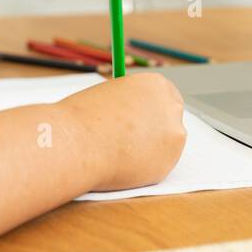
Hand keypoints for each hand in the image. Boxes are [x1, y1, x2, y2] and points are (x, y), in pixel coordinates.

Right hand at [61, 73, 186, 191]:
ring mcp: (174, 135)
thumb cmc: (83, 117)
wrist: (78, 143)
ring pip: (166, 144)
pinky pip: (158, 165)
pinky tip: (122, 164)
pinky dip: (144, 167)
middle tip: (137, 138)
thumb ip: (129, 102)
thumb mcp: (108, 95)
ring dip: (150, 148)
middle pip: (172, 117)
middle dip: (157, 127)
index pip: (166, 94)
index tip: (145, 117)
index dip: (153, 107)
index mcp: (155, 84)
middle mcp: (171, 106)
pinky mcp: (168, 163)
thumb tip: (133, 114)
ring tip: (118, 151)